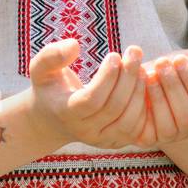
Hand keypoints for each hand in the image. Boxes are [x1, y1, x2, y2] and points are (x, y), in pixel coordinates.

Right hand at [27, 40, 156, 149]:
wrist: (54, 120)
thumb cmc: (50, 88)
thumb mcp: (40, 69)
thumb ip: (51, 56)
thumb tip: (74, 45)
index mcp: (66, 113)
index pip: (92, 100)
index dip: (107, 77)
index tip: (115, 54)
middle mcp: (84, 131)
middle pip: (114, 107)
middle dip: (129, 77)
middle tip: (134, 52)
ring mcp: (102, 140)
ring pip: (129, 119)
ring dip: (140, 90)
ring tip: (142, 67)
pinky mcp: (117, 142)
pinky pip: (138, 128)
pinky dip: (146, 106)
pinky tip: (145, 83)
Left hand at [139, 47, 187, 144]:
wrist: (147, 80)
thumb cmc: (173, 70)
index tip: (179, 58)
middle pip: (187, 116)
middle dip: (174, 87)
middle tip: (161, 63)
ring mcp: (169, 136)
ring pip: (168, 126)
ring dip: (159, 99)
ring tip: (150, 75)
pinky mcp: (148, 139)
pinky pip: (148, 132)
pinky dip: (144, 110)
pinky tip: (139, 87)